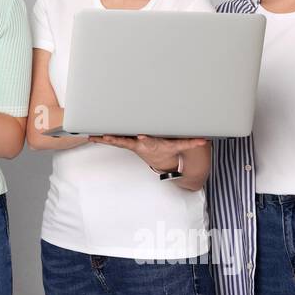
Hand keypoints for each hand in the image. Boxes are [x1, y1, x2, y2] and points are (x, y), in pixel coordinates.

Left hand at [89, 134, 208, 172]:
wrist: (158, 160)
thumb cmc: (166, 150)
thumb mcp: (178, 147)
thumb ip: (190, 143)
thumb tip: (204, 140)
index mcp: (150, 144)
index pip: (148, 141)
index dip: (145, 139)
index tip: (141, 136)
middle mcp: (137, 145)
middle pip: (126, 142)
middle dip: (117, 139)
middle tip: (107, 137)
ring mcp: (129, 144)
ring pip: (115, 141)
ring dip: (103, 139)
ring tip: (92, 136)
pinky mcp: (124, 143)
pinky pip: (111, 140)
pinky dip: (101, 137)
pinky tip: (90, 134)